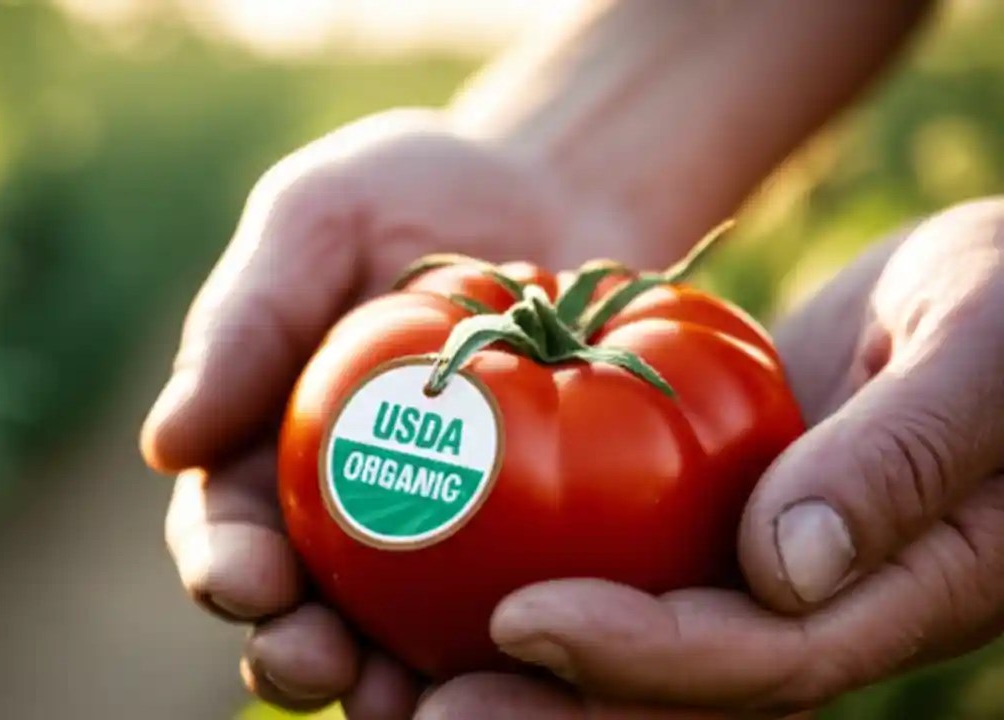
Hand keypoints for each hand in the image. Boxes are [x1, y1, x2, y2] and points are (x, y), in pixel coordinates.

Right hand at [143, 109, 635, 716]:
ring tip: (407, 703)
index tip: (243, 580)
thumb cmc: (409, 194)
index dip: (224, 565)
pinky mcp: (535, 544)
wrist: (547, 194)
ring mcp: (440, 541)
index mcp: (269, 450)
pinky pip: (520, 607)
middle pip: (302, 610)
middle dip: (297, 652)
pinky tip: (531, 665)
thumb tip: (165, 444)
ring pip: (401, 638)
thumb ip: (243, 319)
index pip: (226, 527)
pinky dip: (514, 646)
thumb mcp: (315, 217)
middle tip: (320, 665)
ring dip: (394, 682)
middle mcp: (343, 516)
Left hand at [439, 198, 1003, 715]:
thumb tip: (782, 570)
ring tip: (397, 668)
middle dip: (550, 705)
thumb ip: (902, 455)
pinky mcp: (714, 515)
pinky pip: (624, 556)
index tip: (518, 620)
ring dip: (523, 667)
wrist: (1001, 288)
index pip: (757, 656)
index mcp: (897, 591)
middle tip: (422, 707)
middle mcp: (815, 601)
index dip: (639, 656)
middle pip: (674, 685)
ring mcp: (760, 565)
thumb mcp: (981, 350)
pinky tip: (437, 556)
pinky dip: (535, 566)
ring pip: (634, 637)